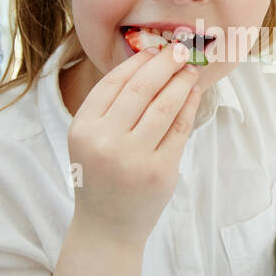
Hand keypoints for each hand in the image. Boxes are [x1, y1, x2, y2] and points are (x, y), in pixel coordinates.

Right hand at [66, 45, 200, 244]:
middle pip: (141, 89)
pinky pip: (180, 129)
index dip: (138, 61)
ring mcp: (134, 158)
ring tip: (190, 70)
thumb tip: (148, 63)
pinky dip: (189, 107)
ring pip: (165, 106)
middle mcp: (105, 142)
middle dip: (165, 64)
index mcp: (83, 129)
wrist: (107, 227)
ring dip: (181, 82)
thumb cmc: (100, 176)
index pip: (114, 83)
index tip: (155, 49)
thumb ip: (109, 106)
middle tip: (181, 51)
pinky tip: (193, 94)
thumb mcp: (89, 139)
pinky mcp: (161, 171)